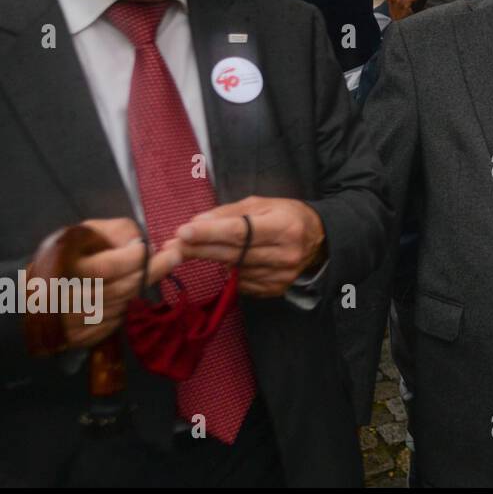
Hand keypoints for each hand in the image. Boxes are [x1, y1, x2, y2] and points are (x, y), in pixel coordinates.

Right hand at [61, 218, 180, 348]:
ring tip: (152, 272)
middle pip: (119, 289)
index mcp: (60, 267)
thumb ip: (115, 233)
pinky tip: (129, 293)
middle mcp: (63, 298)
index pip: (107, 267)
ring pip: (120, 306)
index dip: (134, 258)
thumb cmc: (69, 256)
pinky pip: (115, 322)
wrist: (36, 292)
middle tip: (173, 258)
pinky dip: (127, 306)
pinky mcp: (78, 338)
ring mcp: (70, 322)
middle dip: (150, 272)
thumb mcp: (87, 233)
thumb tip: (142, 242)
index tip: (152, 248)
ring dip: (139, 289)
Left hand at [169, 196, 325, 297]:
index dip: (210, 232)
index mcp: (284, 227)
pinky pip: (242, 282)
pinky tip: (228, 260)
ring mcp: (282, 275)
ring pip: (235, 269)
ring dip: (211, 259)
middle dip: (200, 247)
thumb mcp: (261, 204)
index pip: (241, 231)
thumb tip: (195, 223)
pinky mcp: (277, 289)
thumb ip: (228, 213)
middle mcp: (286, 253)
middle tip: (173, 244)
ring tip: (195, 249)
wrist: (319, 238)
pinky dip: (230, 271)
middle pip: (234, 253)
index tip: (183, 231)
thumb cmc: (286, 215)